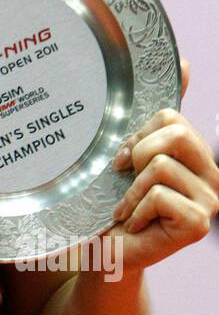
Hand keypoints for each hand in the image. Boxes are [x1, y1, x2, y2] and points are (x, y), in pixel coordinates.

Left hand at [105, 58, 218, 273]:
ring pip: (160, 165)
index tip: (124, 160)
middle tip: (125, 179)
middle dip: (138, 153)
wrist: (106, 252)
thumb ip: (157, 117)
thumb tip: (187, 63)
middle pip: (173, 132)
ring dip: (131, 190)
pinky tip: (135, 223)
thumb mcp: (132, 154)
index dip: (139, 134)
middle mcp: (213, 176)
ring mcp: (210, 202)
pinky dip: (135, 209)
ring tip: (128, 209)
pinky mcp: (198, 224)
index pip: (171, 117)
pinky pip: (157, 194)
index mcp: (199, 156)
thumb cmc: (116, 202)